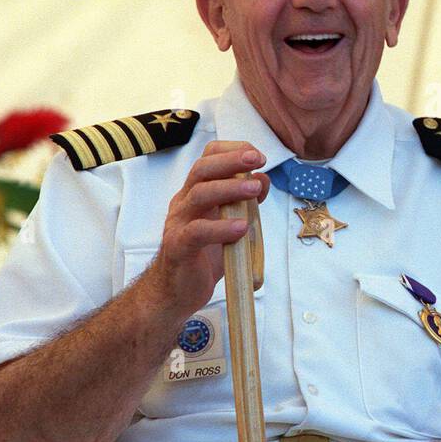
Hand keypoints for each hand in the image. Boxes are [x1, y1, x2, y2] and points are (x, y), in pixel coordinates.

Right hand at [149, 141, 267, 317]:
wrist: (178, 290)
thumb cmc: (205, 254)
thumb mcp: (230, 223)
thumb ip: (245, 202)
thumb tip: (263, 179)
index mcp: (196, 193)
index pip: (207, 159)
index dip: (231, 151)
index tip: (256, 154)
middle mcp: (185, 203)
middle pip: (201, 170)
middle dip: (230, 161)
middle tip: (257, 159)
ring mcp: (178, 223)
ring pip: (198, 195)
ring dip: (230, 189)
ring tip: (255, 189)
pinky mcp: (178, 247)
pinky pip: (197, 232)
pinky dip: (220, 228)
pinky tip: (241, 227)